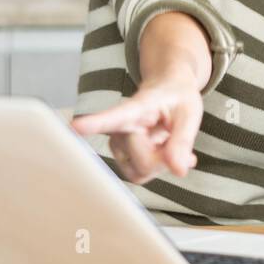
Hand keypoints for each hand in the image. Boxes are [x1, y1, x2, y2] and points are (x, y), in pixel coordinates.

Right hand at [71, 70, 203, 184]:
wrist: (169, 89)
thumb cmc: (178, 97)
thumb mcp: (190, 112)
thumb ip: (183, 140)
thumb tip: (179, 172)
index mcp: (137, 108)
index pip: (115, 117)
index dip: (95, 123)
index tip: (74, 126)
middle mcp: (120, 127)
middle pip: (145, 162)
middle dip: (166, 157)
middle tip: (174, 135)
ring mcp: (118, 144)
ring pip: (141, 172)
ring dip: (161, 162)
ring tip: (165, 138)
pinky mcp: (121, 156)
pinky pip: (141, 175)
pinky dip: (158, 167)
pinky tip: (165, 148)